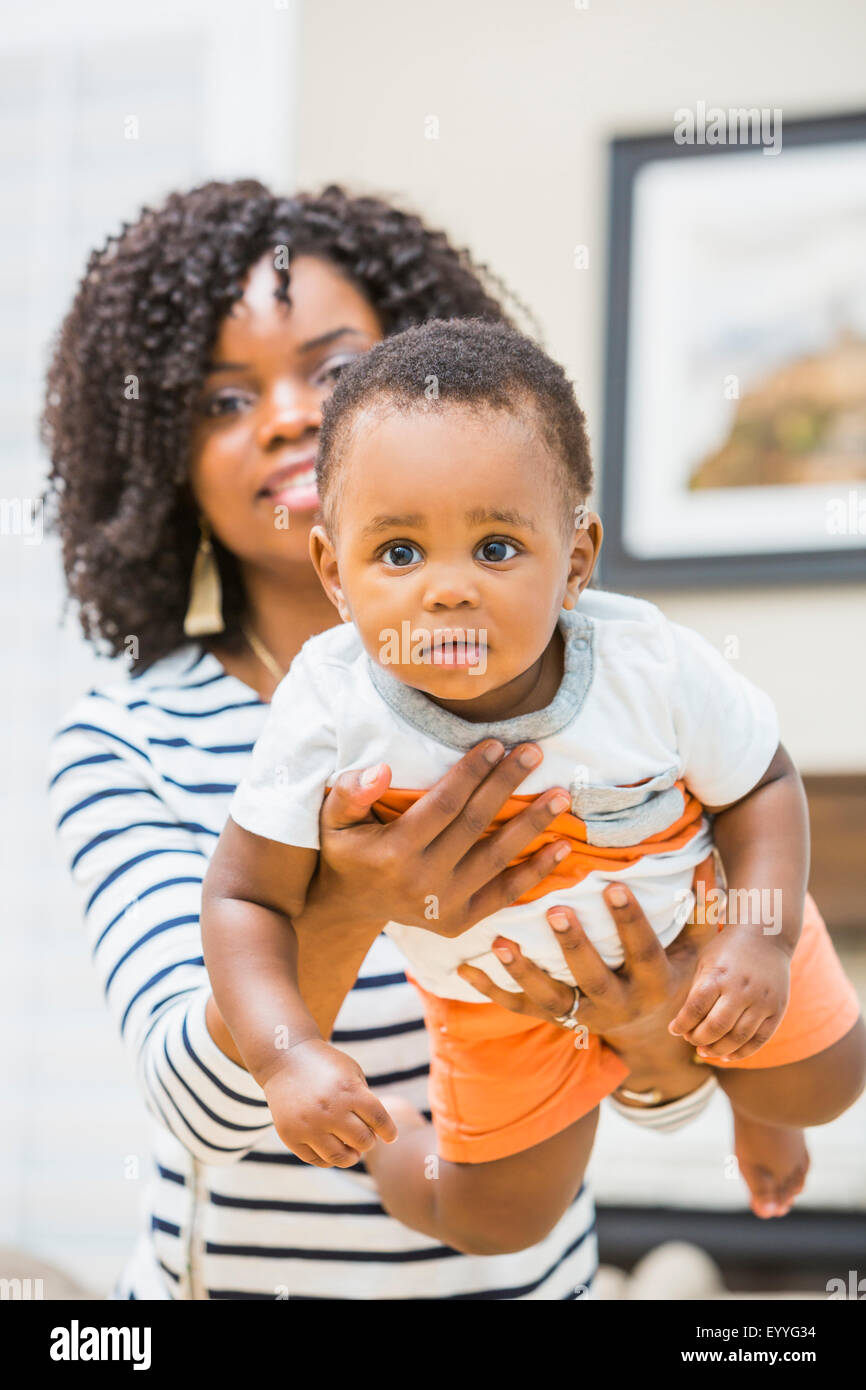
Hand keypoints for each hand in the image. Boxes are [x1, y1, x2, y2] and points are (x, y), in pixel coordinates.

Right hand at [262, 1039, 397, 1167]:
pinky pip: (317, 1160)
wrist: (285, 1059)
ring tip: (352, 1150)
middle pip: (363, 1141)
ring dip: (351, 1155)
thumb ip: (367, 1102)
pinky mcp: (290, 1136)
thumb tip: (377, 1136)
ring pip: (341, 1157)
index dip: (389, 1132)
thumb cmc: (326, 1066)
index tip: (390, 1137)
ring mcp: (308, 1125)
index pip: (379, 1120)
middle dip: (368, 1141)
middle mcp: (329, 1109)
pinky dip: (329, 1159)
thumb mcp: (352, 1073)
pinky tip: (332, 1149)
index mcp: (349, 1090)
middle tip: (365, 1137)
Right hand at [307, 740, 572, 938]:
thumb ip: (350, 792)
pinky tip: (563, 847)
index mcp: (394, 853)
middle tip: (535, 752)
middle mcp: (422, 882)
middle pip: (475, 824)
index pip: (443, 805)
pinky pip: (505, 893)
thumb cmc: (346, 850)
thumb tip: (381, 769)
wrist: (349, 906)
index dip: (472, 772)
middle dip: (507, 784)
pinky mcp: (461, 921)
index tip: (496, 744)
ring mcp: (444, 905)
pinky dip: (536, 871)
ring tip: (562, 796)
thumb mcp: (333, 819)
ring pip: (497, 857)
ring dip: (533, 825)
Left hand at [457, 881, 717, 1098]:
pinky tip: (464, 966)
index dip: (630, 921)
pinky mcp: (555, 1019)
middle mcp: (617, 1006)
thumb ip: (699, 905)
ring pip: (550, 999)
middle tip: (554, 910)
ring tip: (502, 940)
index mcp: (655, 983)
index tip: (615, 885)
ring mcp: (582, 1015)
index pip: (643, 950)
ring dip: (523, 971)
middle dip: (573, 946)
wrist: (654, 1032)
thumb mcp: (696, 946)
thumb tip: (705, 853)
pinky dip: (491, 988)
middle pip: (592, 978)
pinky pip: (519, 1008)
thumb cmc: (675, 969)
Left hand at [668, 931, 790, 1061]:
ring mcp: (762, 1000)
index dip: (682, 1024)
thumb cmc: (728, 950)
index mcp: (718, 974)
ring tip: (705, 1051)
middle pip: (716, 1026)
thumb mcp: (707, 961)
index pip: (695, 1008)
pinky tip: (727, 1056)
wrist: (767, 935)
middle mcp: (741, 989)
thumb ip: (698, 991)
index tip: (674, 1030)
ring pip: (738, 1037)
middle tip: (690, 1040)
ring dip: (718, 1050)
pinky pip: (760, 1039)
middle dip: (699, 1039)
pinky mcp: (777, 1009)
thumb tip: (684, 1025)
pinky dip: (742, 1052)